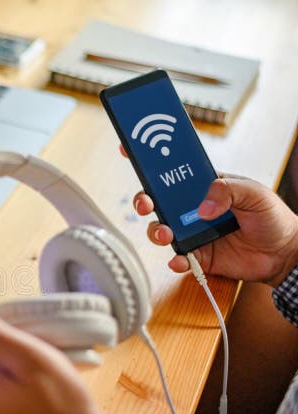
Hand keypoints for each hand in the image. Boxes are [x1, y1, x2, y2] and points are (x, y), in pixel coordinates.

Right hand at [121, 146, 297, 285]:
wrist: (284, 253)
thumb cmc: (272, 217)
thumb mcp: (254, 193)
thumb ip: (227, 191)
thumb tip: (202, 207)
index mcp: (203, 187)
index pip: (173, 171)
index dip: (152, 161)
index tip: (132, 151)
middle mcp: (192, 209)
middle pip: (158, 201)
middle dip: (144, 200)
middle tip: (146, 203)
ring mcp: (192, 232)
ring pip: (162, 229)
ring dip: (157, 231)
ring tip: (166, 234)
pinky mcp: (198, 255)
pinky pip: (179, 258)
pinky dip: (176, 260)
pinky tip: (181, 259)